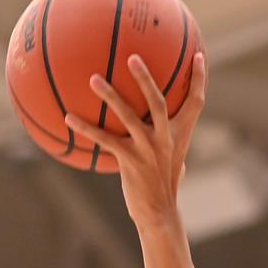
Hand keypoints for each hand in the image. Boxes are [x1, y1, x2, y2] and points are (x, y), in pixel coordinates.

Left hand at [65, 51, 208, 228]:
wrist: (160, 213)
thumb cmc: (164, 184)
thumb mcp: (174, 159)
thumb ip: (169, 140)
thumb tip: (161, 127)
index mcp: (180, 133)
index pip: (196, 101)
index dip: (199, 78)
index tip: (198, 55)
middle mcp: (166, 137)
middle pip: (158, 101)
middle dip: (146, 78)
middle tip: (132, 57)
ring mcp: (148, 148)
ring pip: (128, 116)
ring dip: (110, 95)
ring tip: (94, 79)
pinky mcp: (129, 160)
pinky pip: (104, 139)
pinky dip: (86, 128)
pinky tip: (69, 118)